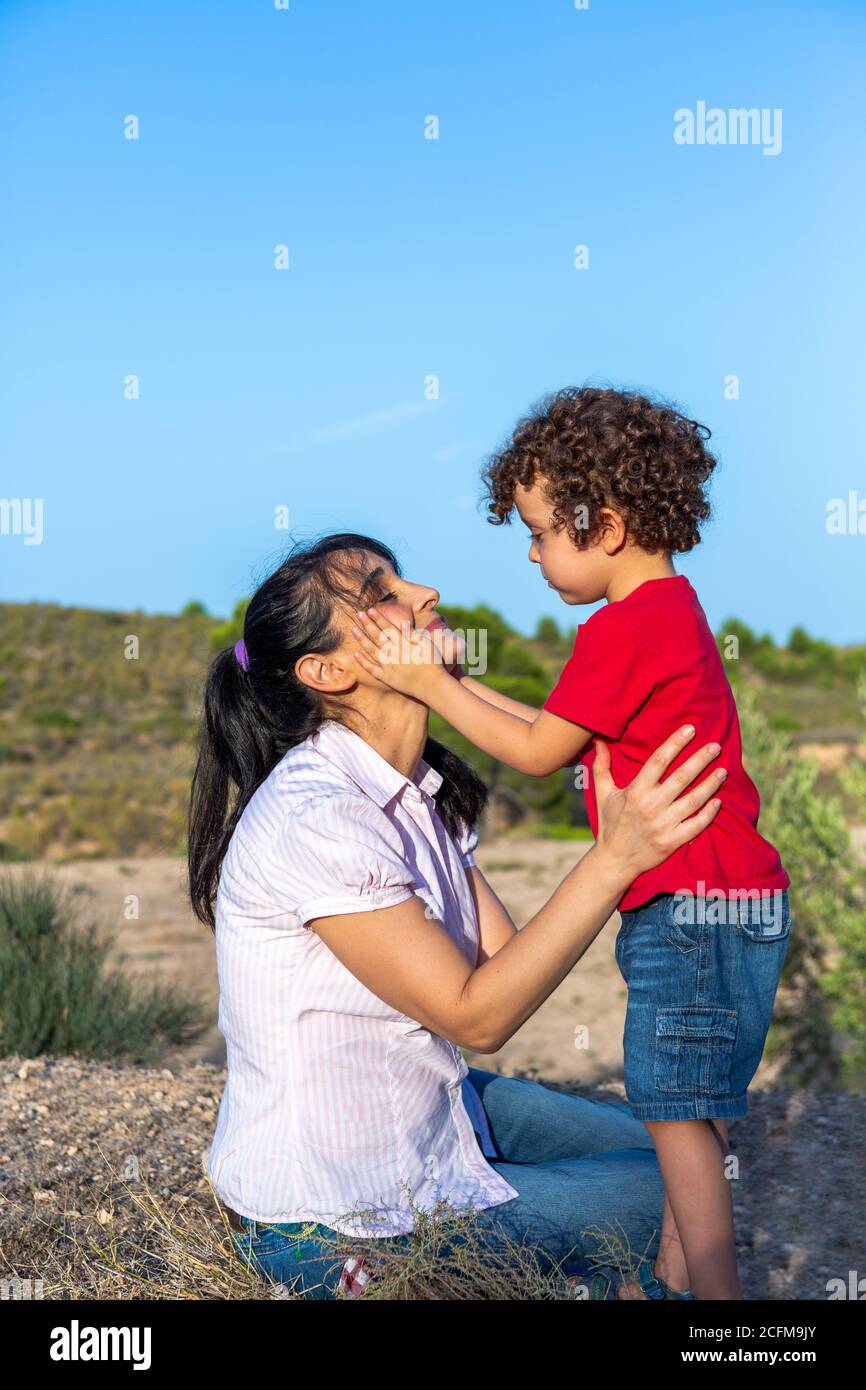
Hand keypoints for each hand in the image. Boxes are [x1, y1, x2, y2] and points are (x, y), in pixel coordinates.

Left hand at [350, 607, 452, 698]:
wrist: (432, 686)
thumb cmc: (433, 663)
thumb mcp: (427, 644)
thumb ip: (414, 634)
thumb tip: (402, 623)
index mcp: (404, 644)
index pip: (388, 628)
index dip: (378, 618)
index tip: (370, 610)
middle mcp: (394, 654)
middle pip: (377, 636)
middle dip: (368, 624)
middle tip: (358, 614)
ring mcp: (388, 666)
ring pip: (372, 650)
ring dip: (362, 639)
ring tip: (354, 629)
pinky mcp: (386, 678)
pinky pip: (371, 669)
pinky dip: (363, 661)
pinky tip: (356, 654)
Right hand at [592, 725, 724, 884]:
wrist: (614, 861)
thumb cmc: (610, 823)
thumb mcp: (602, 794)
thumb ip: (601, 767)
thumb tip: (599, 742)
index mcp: (635, 791)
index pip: (659, 761)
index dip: (675, 743)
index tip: (690, 729)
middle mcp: (651, 806)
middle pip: (682, 777)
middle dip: (701, 759)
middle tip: (716, 746)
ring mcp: (663, 825)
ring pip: (693, 800)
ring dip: (710, 784)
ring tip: (723, 771)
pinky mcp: (672, 842)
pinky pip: (696, 825)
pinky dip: (708, 813)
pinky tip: (718, 801)